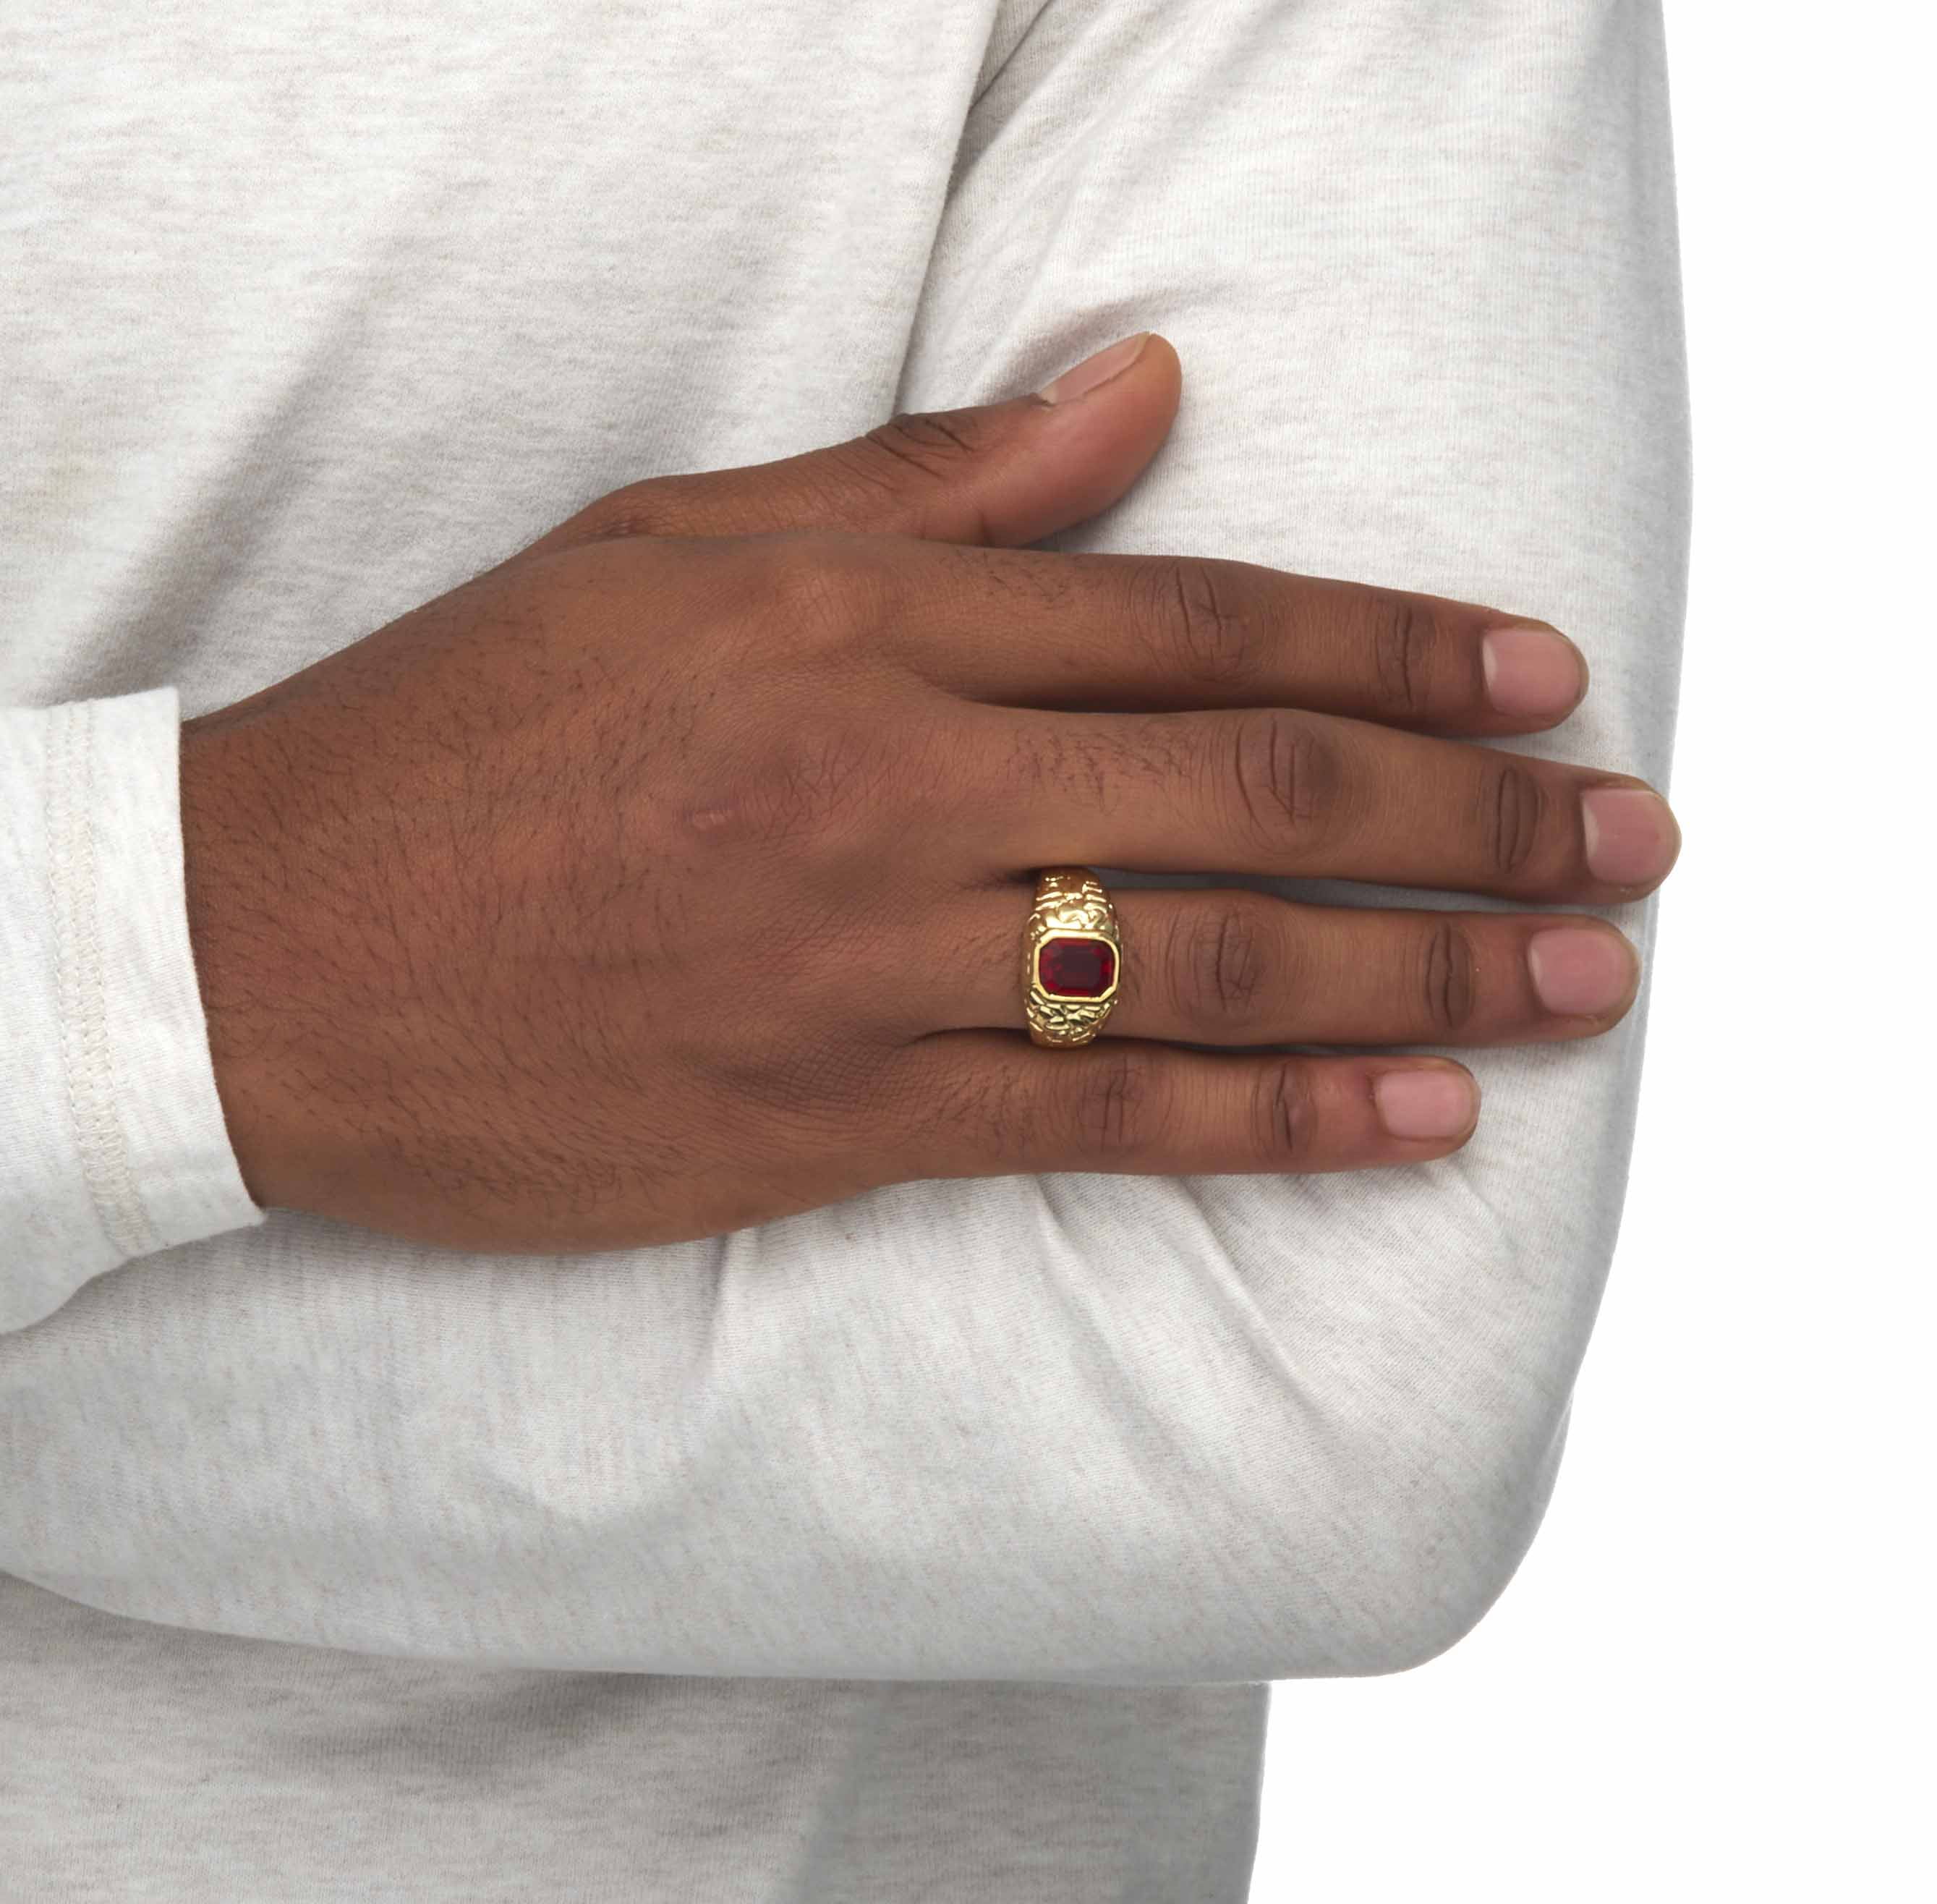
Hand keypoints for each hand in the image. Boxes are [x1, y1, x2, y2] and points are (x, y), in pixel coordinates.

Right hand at [179, 331, 1679, 1253]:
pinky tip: (1410, 1123)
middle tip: (1629, 835)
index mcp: (858, 620)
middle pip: (1252, 788)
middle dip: (1472, 811)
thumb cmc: (462, 731)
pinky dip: (1273, 1121)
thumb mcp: (669, 548)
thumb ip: (927, 487)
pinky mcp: (832, 1120)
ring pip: (1211, 961)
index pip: (1197, 619)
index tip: (1541, 676)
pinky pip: (1098, 1116)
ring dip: (1425, 971)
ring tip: (1578, 978)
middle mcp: (892, 780)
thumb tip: (1136, 396)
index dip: (1398, 645)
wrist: (264, 950)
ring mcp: (868, 961)